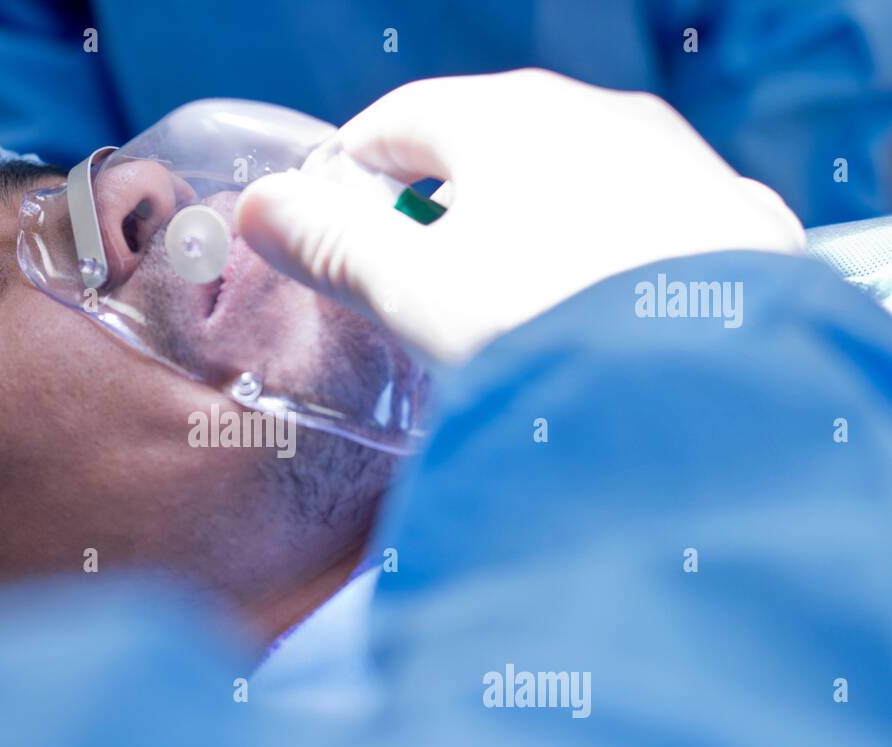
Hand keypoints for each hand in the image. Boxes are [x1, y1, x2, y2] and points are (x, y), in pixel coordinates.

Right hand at [235, 70, 804, 362]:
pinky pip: (646, 221)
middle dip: (441, 206)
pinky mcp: (730, 216)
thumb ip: (329, 244)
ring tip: (507, 308)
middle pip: (487, 146)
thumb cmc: (539, 325)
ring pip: (573, 180)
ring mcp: (674, 159)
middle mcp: (596, 114)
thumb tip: (257, 207)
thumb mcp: (410, 291)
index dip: (350, 172)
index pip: (396, 121)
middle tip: (414, 282)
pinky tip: (600, 311)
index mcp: (504, 116)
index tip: (331, 225)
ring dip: (528, 227)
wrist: (710, 389)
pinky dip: (608, 252)